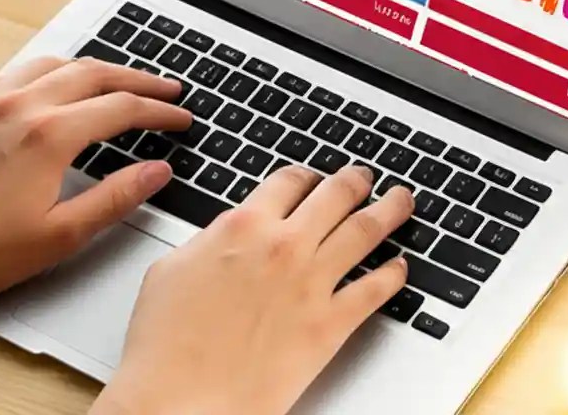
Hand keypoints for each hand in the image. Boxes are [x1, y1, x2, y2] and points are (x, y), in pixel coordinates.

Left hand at [0, 57, 188, 303]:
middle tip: (167, 92)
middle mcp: (21, 107)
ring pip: (57, 64)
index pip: (122, 108)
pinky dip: (56, 69)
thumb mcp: (59, 236)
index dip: (159, 113)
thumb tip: (157, 172)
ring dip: (98, 68)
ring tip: (121, 80)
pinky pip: (22, 70)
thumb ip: (115, 198)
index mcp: (49, 136)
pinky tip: (59, 83)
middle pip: (95, 74)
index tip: (180, 120)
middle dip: (139, 80)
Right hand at [92, 166, 414, 414]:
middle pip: (337, 194)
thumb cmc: (165, 346)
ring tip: (402, 201)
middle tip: (365, 177)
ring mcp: (313, 283)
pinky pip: (377, 289)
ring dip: (391, 209)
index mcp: (244, 227)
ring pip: (367, 229)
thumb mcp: (172, 269)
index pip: (289, 181)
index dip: (307, 175)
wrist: (180, 400)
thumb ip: (212, 240)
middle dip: (356, 181)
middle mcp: (285, 246)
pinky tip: (400, 266)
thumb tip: (230, 232)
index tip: (314, 178)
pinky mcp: (332, 324)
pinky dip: (394, 273)